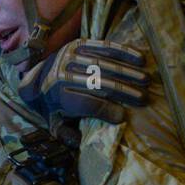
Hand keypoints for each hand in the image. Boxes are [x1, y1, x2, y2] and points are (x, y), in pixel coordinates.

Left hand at [18, 39, 148, 123]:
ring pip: (104, 64)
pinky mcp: (79, 43)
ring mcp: (71, 55)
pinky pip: (104, 46)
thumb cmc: (54, 106)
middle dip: (124, 91)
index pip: (85, 103)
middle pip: (98, 82)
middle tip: (144, 98)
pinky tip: (140, 59)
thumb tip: (83, 141)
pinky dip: (123, 52)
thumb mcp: (54, 123)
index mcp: (57, 95)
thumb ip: (67, 134)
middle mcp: (63, 73)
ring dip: (128, 72)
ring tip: (146, 80)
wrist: (37, 78)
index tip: (123, 117)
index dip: (105, 110)